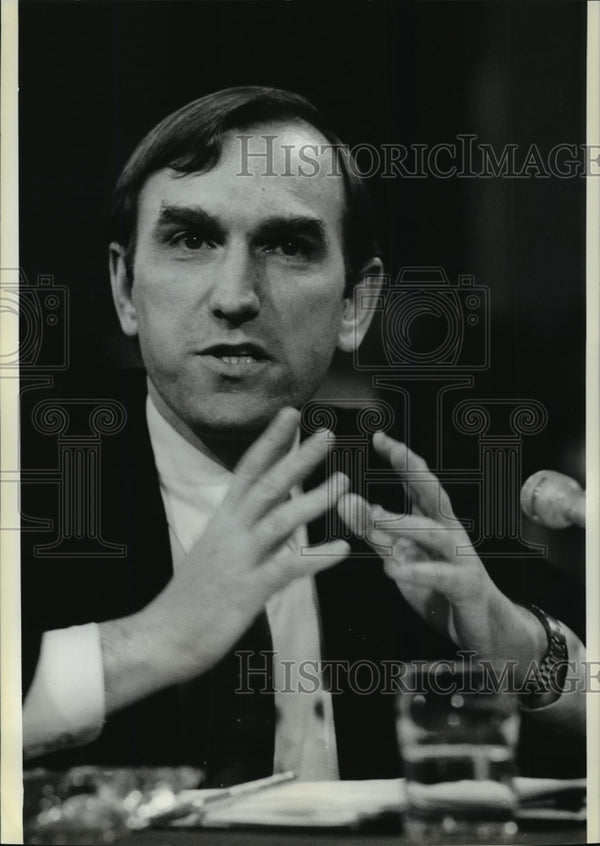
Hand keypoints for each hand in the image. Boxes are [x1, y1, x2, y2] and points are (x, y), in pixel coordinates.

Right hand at [101, 407, 349, 711]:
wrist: (163, 635)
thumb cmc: (192, 596)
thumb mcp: (214, 550)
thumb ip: (242, 528)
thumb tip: (267, 510)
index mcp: (223, 520)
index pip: (248, 469)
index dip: (270, 441)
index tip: (290, 413)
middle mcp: (231, 532)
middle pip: (267, 485)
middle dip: (297, 457)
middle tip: (327, 434)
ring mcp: (239, 560)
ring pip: (279, 521)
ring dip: (313, 500)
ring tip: (343, 482)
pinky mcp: (248, 590)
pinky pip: (287, 569)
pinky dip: (315, 558)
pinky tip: (341, 550)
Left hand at [337, 431, 544, 669]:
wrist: (485, 631)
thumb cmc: (440, 589)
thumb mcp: (401, 558)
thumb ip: (374, 534)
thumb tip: (346, 501)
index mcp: (434, 522)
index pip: (418, 483)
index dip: (402, 458)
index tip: (380, 436)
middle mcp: (449, 533)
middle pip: (434, 493)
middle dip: (413, 468)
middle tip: (391, 447)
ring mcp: (461, 558)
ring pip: (434, 533)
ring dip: (404, 521)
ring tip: (375, 513)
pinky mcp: (466, 586)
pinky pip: (442, 576)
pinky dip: (419, 571)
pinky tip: (394, 569)